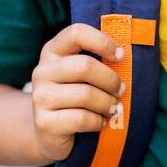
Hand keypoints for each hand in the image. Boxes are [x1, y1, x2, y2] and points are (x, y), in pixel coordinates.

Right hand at [29, 23, 124, 163]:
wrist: (49, 133)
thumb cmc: (74, 98)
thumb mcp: (80, 75)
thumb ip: (96, 61)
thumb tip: (126, 56)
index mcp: (52, 51)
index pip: (76, 33)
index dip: (102, 42)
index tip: (120, 56)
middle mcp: (42, 71)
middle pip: (85, 66)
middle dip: (110, 80)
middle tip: (121, 90)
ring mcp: (40, 97)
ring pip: (86, 95)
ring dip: (107, 104)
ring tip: (113, 109)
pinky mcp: (45, 122)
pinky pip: (82, 118)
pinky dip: (98, 121)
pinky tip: (100, 122)